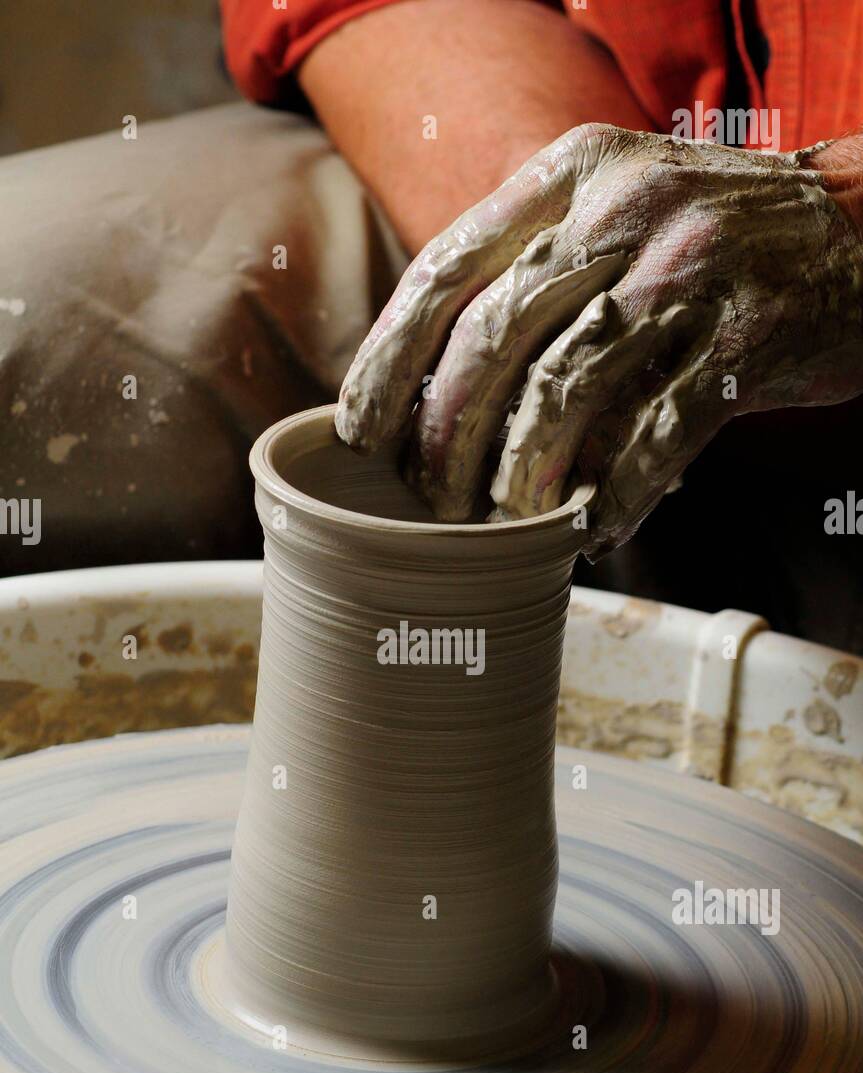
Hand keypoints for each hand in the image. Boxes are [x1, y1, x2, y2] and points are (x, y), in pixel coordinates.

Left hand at [336, 124, 862, 554]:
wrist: (859, 228)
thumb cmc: (712, 240)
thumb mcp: (615, 212)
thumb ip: (533, 272)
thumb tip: (434, 382)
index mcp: (572, 174)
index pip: (447, 268)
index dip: (389, 359)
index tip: (360, 430)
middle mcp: (624, 209)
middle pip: (494, 336)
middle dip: (444, 434)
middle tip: (428, 500)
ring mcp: (690, 271)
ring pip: (566, 392)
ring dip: (520, 477)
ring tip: (502, 524)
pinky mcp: (747, 339)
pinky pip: (655, 439)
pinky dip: (611, 498)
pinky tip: (589, 531)